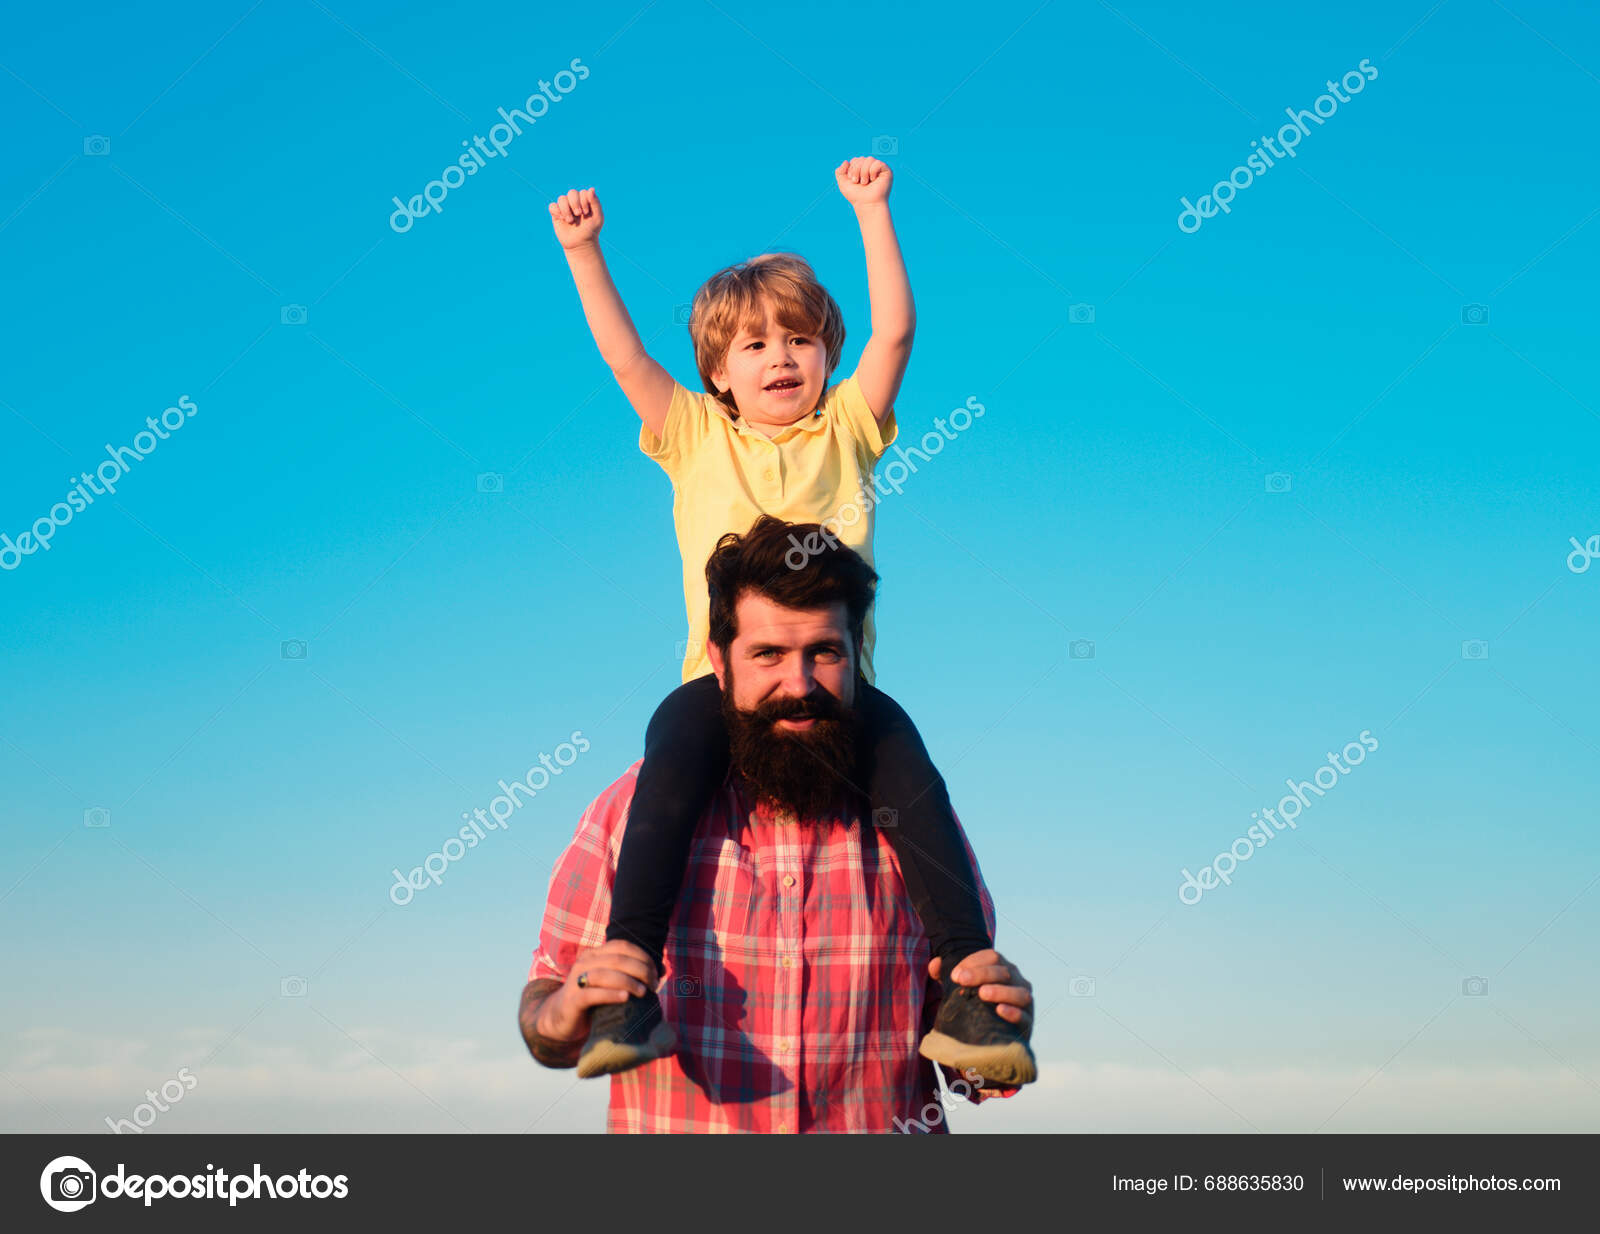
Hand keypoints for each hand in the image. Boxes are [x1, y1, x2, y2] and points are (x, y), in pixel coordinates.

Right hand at [536, 940, 657, 1042]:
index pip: (622, 946)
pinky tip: (625, 998)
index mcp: (595, 954)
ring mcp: (576, 980)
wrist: (561, 1018)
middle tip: (653, 985)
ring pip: (606, 974)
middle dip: (640, 970)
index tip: (657, 972)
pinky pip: (592, 994)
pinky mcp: (573, 1000)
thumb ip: (631, 974)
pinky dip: (611, 994)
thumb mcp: (611, 982)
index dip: (642, 956)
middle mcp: (585, 963)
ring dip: (629, 982)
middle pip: (617, 959)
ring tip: (643, 992)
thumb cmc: (593, 998)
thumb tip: (663, 970)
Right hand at [549, 187, 603, 248]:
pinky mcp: (556, 214)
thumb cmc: (591, 231)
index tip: (587, 212)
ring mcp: (565, 208)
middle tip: (579, 214)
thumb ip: (595, 203)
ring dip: (566, 209)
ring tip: (570, 220)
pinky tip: (562, 219)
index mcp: (585, 201)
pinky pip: (552, 206)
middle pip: (572, 192)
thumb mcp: (597, 218)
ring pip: (561, 198)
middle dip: (575, 203)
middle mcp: (575, 202)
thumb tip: (591, 189)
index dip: (584, 201)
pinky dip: (557, 211)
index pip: (583, 192)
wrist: (581, 244)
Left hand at [835, 156, 891, 205]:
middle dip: (856, 170)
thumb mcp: (843, 184)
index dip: (852, 169)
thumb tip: (846, 161)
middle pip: (861, 158)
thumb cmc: (856, 196)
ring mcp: (879, 169)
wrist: (866, 205)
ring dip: (864, 172)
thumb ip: (839, 171)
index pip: (855, 160)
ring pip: (869, 159)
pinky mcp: (886, 171)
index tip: (853, 181)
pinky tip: (873, 179)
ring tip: (865, 182)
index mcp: (862, 170)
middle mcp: (871, 168)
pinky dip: (872, 171)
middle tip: (858, 182)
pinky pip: (878, 163)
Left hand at [928, 949, 1032, 1026]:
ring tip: (982, 993)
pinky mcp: (1027, 1024)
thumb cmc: (975, 1005)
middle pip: (1004, 971)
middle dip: (982, 973)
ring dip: (1000, 991)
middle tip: (961, 979)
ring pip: (1020, 992)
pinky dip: (1013, 1012)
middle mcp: (1017, 981)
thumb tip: (935, 965)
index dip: (974, 961)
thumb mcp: (960, 988)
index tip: (955, 974)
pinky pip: (1024, 1017)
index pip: (993, 957)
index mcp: (1002, 969)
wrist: (990, 1038)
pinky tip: (999, 1010)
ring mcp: (1024, 1003)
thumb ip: (945, 974)